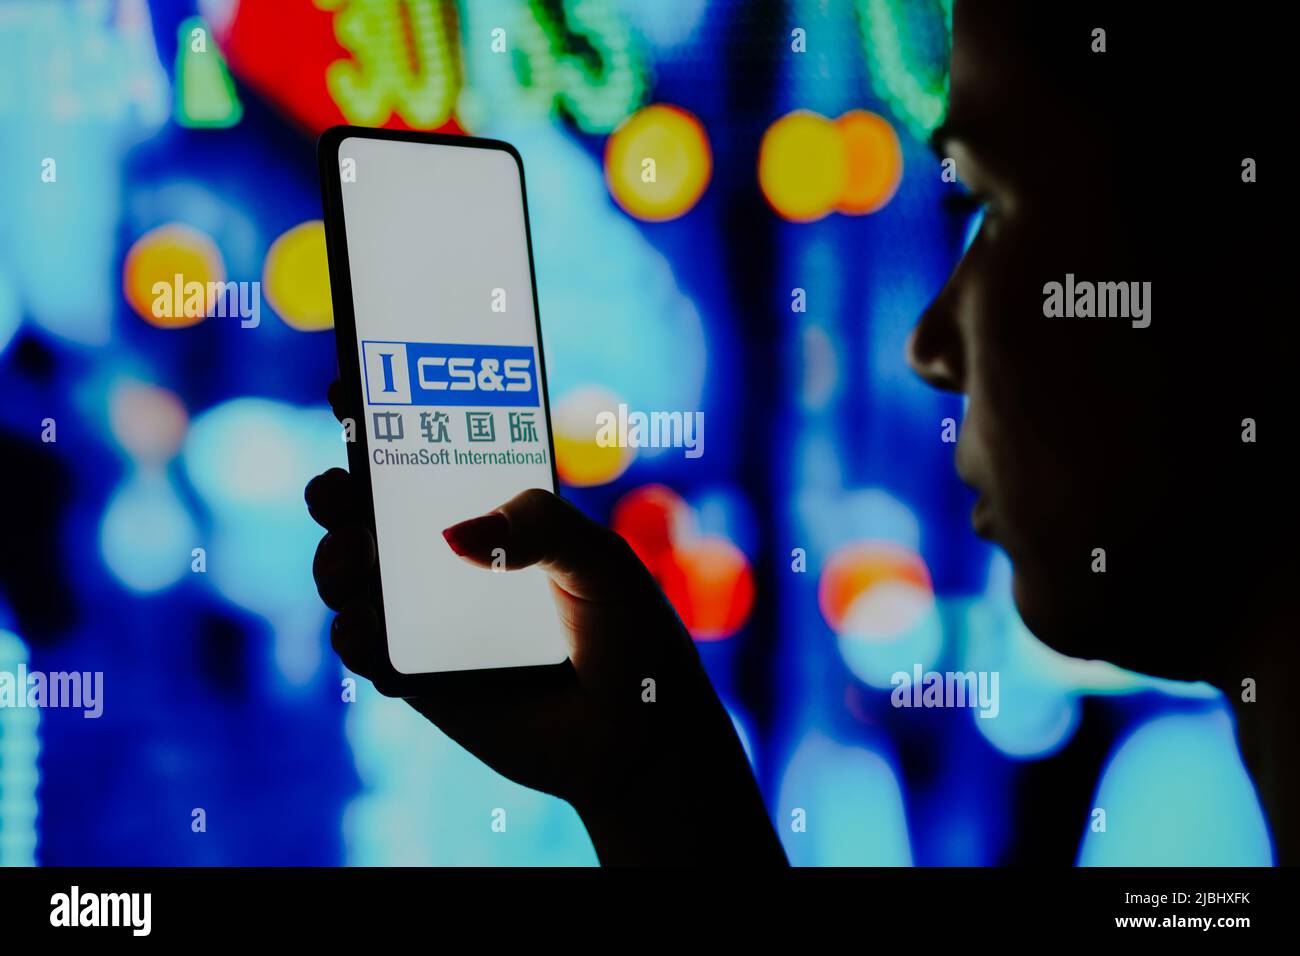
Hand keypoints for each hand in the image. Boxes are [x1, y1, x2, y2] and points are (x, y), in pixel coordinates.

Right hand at [307, 383, 785, 864]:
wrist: (635, 737)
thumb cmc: (629, 636)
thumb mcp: (599, 559)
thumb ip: (540, 527)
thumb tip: (451, 536)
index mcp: (494, 513)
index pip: (427, 455)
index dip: (382, 420)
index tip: (352, 391)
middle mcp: (450, 559)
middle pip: (368, 510)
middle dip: (336, 489)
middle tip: (339, 486)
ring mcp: (427, 616)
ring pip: (351, 575)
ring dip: (333, 560)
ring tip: (352, 559)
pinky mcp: (417, 677)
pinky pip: (365, 649)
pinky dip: (353, 634)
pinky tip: (366, 627)